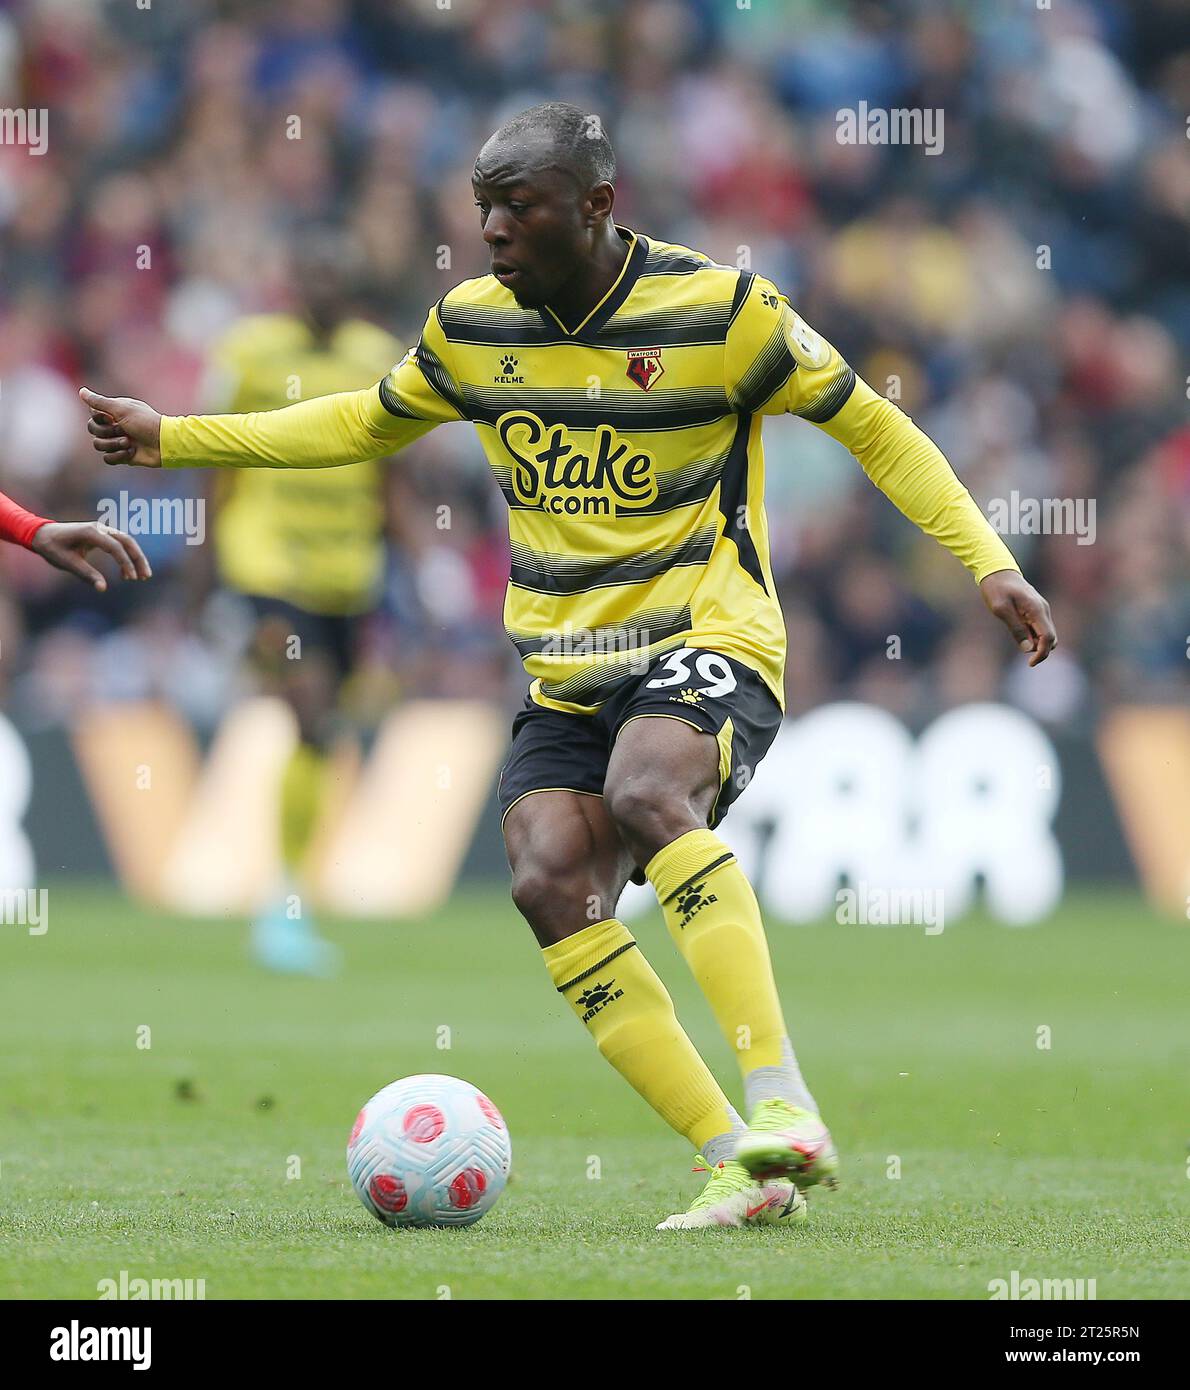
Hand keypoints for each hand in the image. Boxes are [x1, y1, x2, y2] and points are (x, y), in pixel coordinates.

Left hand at [30, 521, 151, 590]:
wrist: (42, 534)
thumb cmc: (52, 548)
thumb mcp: (67, 563)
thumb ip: (86, 574)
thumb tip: (103, 588)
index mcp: (91, 532)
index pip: (115, 547)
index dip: (125, 563)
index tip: (131, 578)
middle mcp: (100, 528)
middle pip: (127, 541)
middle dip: (138, 559)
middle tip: (146, 577)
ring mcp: (102, 530)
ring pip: (127, 542)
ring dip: (135, 558)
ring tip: (142, 577)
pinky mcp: (102, 535)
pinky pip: (119, 545)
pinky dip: (126, 558)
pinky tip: (125, 574)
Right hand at [80, 387, 162, 467]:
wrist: (164, 443)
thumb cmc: (145, 422)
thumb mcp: (121, 409)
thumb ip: (99, 402)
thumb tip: (81, 391)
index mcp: (115, 412)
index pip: (93, 415)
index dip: (99, 418)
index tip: (111, 418)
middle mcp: (115, 426)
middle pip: (93, 430)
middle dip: (107, 432)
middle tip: (124, 431)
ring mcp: (118, 441)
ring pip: (98, 445)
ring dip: (113, 444)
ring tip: (129, 443)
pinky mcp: (123, 456)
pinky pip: (108, 459)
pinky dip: (119, 456)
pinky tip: (132, 452)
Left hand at [980, 570, 1056, 666]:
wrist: (998, 571)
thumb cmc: (997, 588)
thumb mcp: (1001, 609)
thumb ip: (1015, 628)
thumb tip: (1027, 648)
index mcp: (1036, 610)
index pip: (1048, 637)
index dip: (1042, 653)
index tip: (1030, 663)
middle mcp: (1043, 610)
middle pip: (1051, 638)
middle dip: (1042, 651)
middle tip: (1027, 661)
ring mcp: (1041, 610)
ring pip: (1047, 634)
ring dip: (1039, 645)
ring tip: (1021, 645)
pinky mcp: (1036, 611)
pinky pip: (1040, 628)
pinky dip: (1035, 638)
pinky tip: (1022, 638)